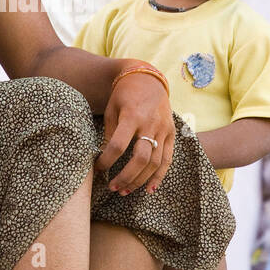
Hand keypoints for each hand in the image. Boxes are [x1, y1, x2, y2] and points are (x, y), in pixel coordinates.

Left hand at [94, 72, 175, 194]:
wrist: (148, 78)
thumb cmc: (124, 95)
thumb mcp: (112, 109)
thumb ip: (111, 133)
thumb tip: (104, 158)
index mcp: (132, 116)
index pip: (118, 145)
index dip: (107, 160)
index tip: (98, 169)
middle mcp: (150, 124)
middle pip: (140, 158)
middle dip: (126, 177)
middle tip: (113, 187)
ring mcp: (163, 129)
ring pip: (155, 162)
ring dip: (139, 180)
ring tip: (125, 191)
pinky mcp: (171, 133)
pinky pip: (167, 159)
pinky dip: (159, 176)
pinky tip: (149, 189)